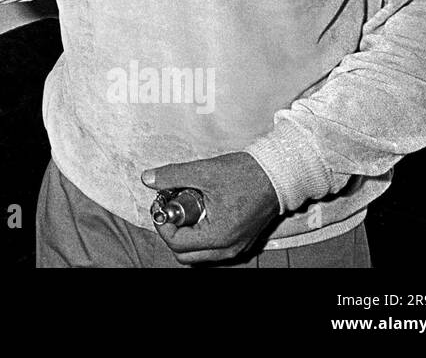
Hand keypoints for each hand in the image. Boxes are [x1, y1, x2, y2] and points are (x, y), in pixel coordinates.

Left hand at [141, 152, 279, 263]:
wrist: (277, 174)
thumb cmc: (245, 174)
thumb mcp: (203, 171)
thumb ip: (172, 176)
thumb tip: (148, 178)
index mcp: (218, 235)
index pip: (176, 243)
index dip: (162, 223)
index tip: (161, 204)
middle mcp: (228, 248)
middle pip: (185, 254)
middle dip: (172, 232)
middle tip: (171, 208)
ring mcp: (236, 247)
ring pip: (199, 254)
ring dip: (186, 235)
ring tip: (186, 208)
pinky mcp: (241, 242)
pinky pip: (213, 249)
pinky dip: (201, 235)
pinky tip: (201, 211)